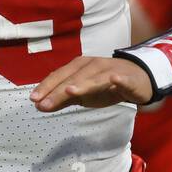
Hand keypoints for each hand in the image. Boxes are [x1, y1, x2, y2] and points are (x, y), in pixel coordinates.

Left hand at [30, 56, 152, 111]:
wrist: (137, 79)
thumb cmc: (105, 86)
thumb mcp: (82, 94)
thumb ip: (62, 99)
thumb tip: (39, 105)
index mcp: (79, 68)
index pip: (60, 76)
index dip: (47, 87)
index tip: (33, 99)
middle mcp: (93, 66)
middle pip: (74, 77)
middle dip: (59, 90)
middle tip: (44, 103)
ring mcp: (110, 70)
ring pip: (95, 78)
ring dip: (83, 84)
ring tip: (70, 91)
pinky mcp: (128, 78)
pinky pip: (122, 78)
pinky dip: (118, 79)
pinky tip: (114, 80)